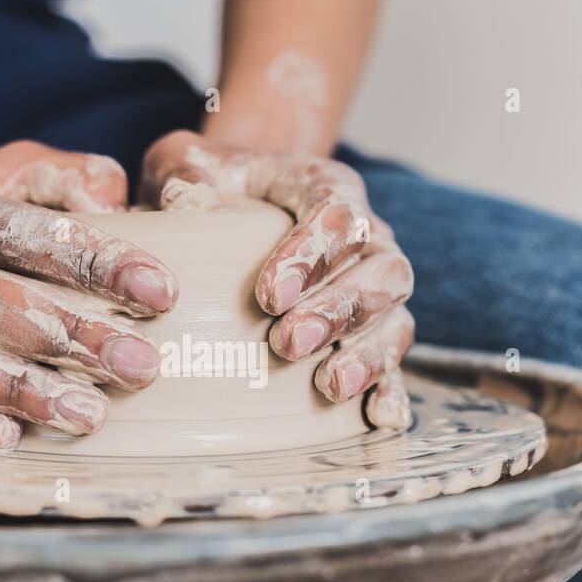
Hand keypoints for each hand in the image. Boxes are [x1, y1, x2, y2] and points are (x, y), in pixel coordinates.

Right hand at [0, 141, 177, 446]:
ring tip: (91, 414)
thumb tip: (114, 201)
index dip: (91, 260)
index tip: (161, 290)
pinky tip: (11, 438)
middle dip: (70, 335)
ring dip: (23, 391)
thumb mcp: (2, 171)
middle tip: (140, 365)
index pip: (18, 232)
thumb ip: (64, 176)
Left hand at [141, 130, 413, 427]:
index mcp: (328, 186)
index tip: (269, 295)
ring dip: (368, 354)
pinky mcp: (371, 330)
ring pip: (395, 316)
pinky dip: (390, 388)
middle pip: (380, 270)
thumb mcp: (186, 163)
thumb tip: (185, 200)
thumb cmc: (213, 186)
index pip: (337, 213)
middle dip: (339, 310)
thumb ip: (185, 173)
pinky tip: (378, 418)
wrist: (237, 202)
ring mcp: (375, 285)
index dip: (311, 254)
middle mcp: (367, 235)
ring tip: (330, 386)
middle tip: (288, 343)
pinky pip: (395, 359)